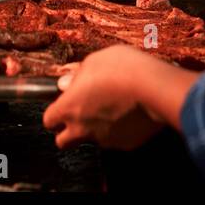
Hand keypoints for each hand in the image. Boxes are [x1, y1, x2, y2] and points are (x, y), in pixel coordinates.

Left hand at [41, 46, 165, 149]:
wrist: (155, 88)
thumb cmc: (123, 69)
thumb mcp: (95, 60)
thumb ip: (76, 75)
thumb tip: (65, 84)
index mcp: (70, 107)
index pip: (48, 120)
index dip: (55, 113)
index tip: (64, 104)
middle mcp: (83, 128)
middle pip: (63, 142)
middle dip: (68, 132)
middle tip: (81, 115)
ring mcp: (104, 139)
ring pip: (92, 139)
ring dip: (96, 128)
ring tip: (113, 107)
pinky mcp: (125, 144)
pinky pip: (117, 139)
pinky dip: (119, 129)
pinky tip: (130, 113)